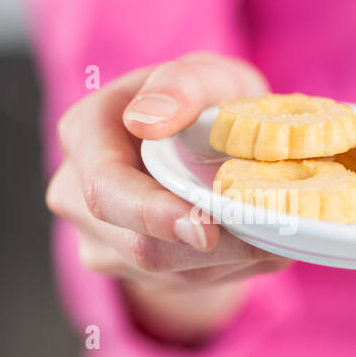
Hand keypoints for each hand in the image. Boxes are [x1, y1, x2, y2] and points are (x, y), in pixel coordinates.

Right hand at [45, 52, 288, 340]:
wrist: (201, 146)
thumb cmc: (202, 103)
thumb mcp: (204, 74)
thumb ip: (180, 84)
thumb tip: (149, 119)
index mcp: (85, 136)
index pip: (105, 189)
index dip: (153, 214)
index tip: (205, 227)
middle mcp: (79, 197)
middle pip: (139, 245)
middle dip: (210, 247)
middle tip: (265, 237)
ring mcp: (104, 244)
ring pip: (170, 273)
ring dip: (230, 258)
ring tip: (276, 227)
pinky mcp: (137, 276)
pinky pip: (190, 282)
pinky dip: (234, 265)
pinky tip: (261, 239)